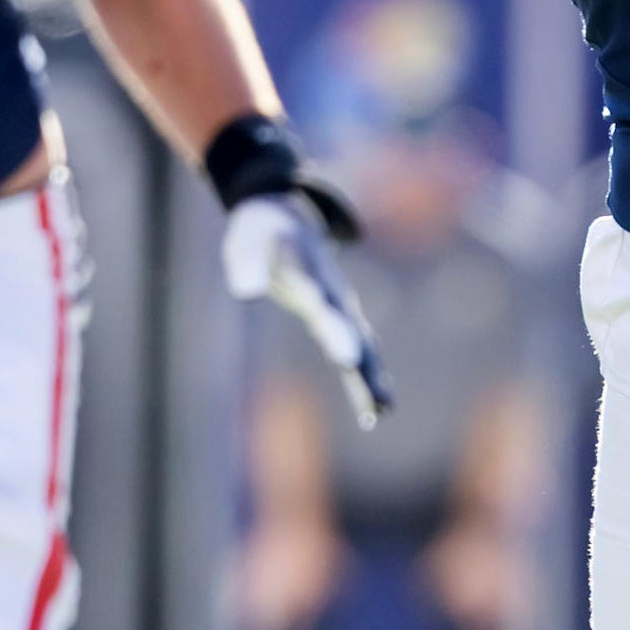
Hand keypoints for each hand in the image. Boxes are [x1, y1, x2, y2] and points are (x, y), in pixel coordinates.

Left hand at [224, 192, 390, 425]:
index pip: (324, 307)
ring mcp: (340, 307)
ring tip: (384, 411)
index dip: (337, 333)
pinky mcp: (338, 318)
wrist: (284, 217)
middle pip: (355, 336)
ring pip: (363, 348)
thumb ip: (248, 266)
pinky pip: (356, 353)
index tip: (349, 359)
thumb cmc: (261, 233)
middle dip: (366, 368)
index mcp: (311, 275)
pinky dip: (364, 380)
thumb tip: (245, 292)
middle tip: (382, 401)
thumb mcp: (248, 244)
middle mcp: (333, 294)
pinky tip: (373, 411)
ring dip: (371, 380)